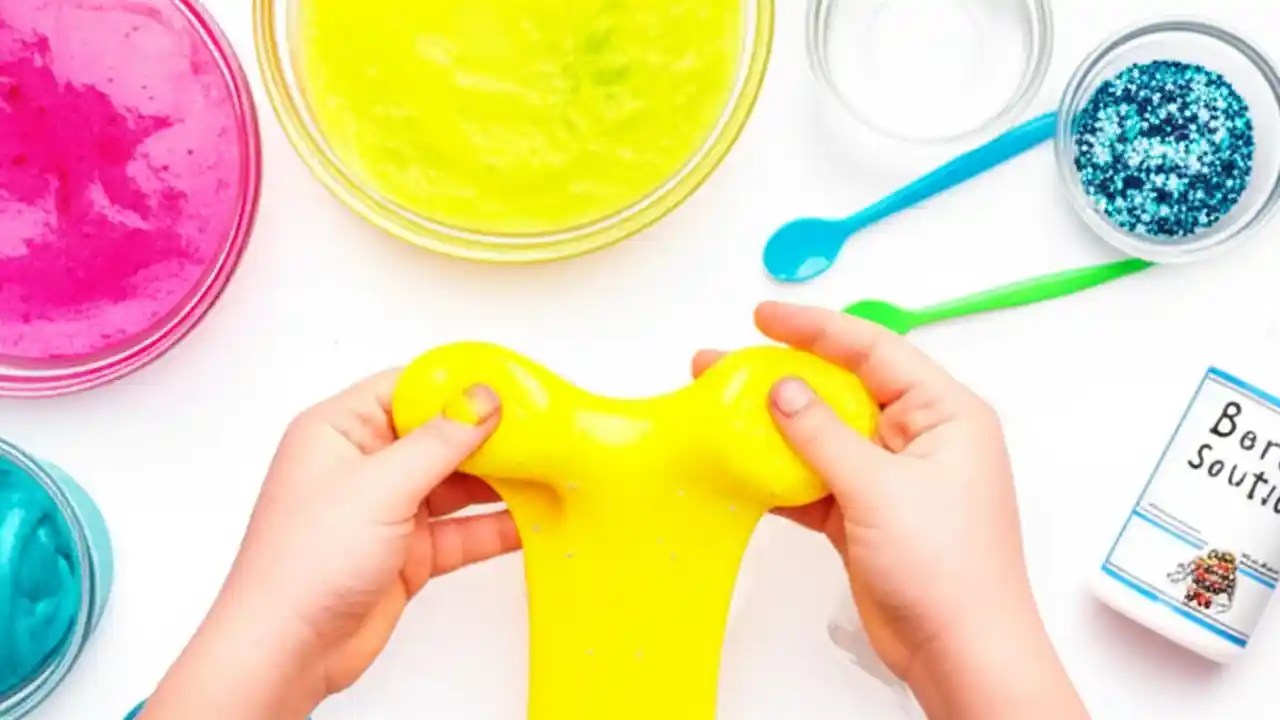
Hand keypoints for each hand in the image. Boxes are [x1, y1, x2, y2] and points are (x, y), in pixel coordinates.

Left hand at [141, 373, 518, 718]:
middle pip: (438, 435)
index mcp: (338, 430)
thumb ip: (438, 441)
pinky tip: (529, 519)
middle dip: (487, 435)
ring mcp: (387, 510)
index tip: (508, 387)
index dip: (457, 385)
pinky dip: (494, 525)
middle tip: (539, 430)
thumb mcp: (379, 487)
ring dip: (498, 481)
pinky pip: (461, 530)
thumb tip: (481, 398)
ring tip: (545, 470)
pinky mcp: (408, 552)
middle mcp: (363, 465)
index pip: (407, 388)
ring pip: (455, 483)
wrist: (286, 651)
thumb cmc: (301, 565)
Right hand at [693, 302, 1086, 719]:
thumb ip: (823, 435)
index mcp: (945, 413)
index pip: (873, 350)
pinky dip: (779, 475)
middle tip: (725, 364)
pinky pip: (814, 478)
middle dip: (783, 377)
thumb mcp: (880, 489)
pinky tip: (740, 465)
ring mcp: (889, 477)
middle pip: (841, 389)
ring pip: (821, 435)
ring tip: (717, 409)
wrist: (959, 653)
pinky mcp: (864, 513)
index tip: (765, 317)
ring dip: (773, 428)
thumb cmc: (949, 571)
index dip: (816, 328)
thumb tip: (782, 390)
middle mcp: (919, 438)